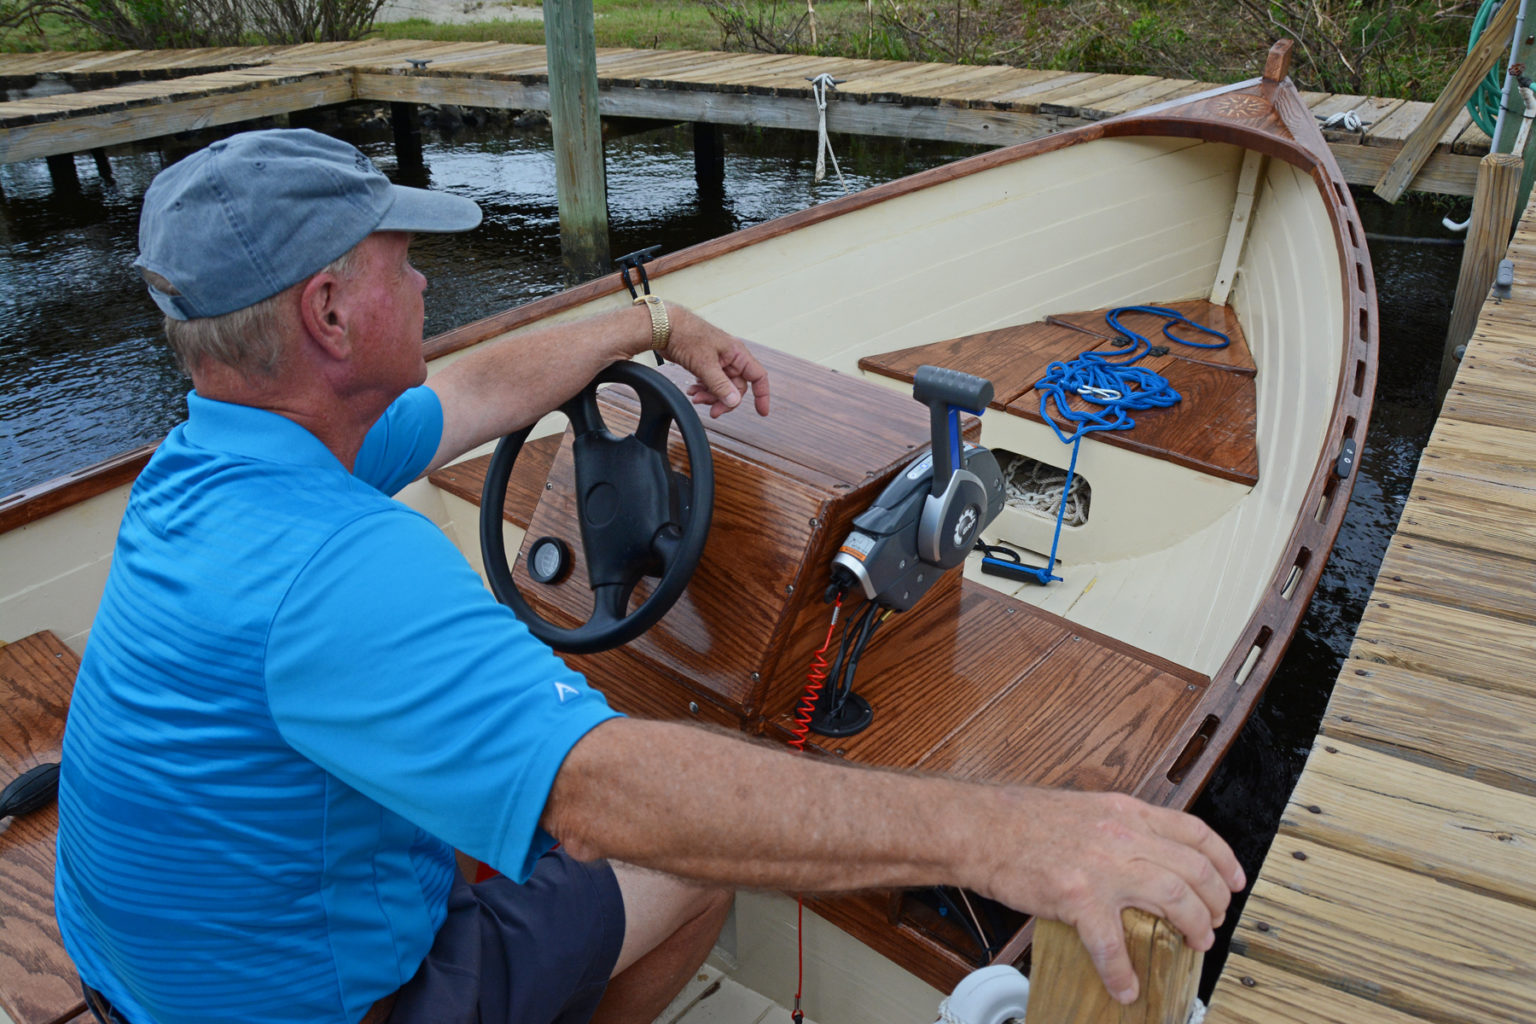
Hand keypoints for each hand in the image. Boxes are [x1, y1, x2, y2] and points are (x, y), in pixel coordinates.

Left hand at [659, 304, 770, 418]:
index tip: (762, 412)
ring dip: (710, 396)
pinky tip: (692, 390)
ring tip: (696, 397)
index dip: (762, 395)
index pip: (758, 377)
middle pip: (736, 387)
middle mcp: (730, 358)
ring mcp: (717, 361)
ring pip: (722, 387)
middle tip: (712, 411)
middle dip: (724, 400)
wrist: (665, 326)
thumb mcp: (705, 365)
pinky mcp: (704, 364)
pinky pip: (710, 383)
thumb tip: (734, 402)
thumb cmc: (687, 335)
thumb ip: (720, 386)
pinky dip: (702, 390)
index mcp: (737, 353)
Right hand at [981, 789, 1244, 1004]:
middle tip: (1212, 922)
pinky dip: (1123, 971)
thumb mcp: (1085, 808)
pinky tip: (1126, 986)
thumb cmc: (1021, 819)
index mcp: (1125, 811)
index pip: (1194, 831)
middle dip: (1214, 901)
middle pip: (1193, 870)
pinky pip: (1112, 943)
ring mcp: (1102, 865)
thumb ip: (1118, 827)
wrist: (979, 827)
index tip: (1234, 880)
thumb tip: (1143, 853)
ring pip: (1173, 899)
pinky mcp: (1076, 896)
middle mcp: (1122, 834)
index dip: (1224, 859)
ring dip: (1191, 927)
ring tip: (1192, 945)